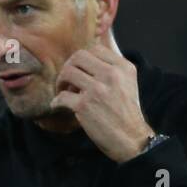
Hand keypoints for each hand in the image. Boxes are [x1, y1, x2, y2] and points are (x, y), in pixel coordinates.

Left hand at [50, 42, 153, 162]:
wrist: (130, 138)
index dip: (83, 60)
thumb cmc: (126, 112)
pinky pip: (62, 96)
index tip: (80, 71)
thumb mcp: (127, 83)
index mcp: (122, 67)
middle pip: (78, 56)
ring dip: (61, 82)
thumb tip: (92, 55)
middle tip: (67, 79)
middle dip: (69, 66)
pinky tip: (58, 105)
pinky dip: (56, 101)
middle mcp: (111, 75)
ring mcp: (97, 89)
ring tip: (63, 91)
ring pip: (68, 72)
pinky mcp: (84, 105)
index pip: (95, 49)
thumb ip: (113, 68)